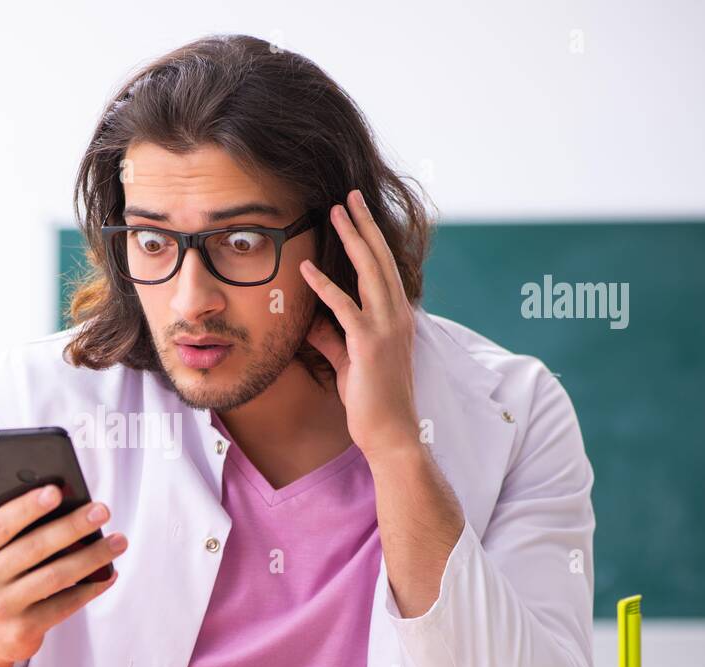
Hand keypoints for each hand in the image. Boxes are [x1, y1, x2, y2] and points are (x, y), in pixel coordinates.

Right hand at [0, 482, 124, 666]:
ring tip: (119, 541)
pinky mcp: (24, 630)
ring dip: (92, 556)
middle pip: (34, 548)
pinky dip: (90, 588)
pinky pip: (65, 605)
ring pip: (56, 576)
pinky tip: (109, 573)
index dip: (27, 507)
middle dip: (72, 526)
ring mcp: (3, 607)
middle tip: (102, 510)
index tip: (56, 490)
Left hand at [299, 189, 419, 464]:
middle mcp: (396, 317)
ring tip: (335, 211)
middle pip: (380, 260)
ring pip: (369, 272)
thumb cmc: (371, 401)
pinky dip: (325, 286)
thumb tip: (313, 320)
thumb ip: (333, 338)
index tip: (357, 213)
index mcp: (396, 318)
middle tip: (350, 196)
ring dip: (351, 239)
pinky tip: (307, 267)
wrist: (391, 433)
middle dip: (364, 225)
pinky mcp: (369, 345)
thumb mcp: (349, 362)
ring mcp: (386, 329)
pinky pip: (345, 308)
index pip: (382, 269)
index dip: (370, 239)